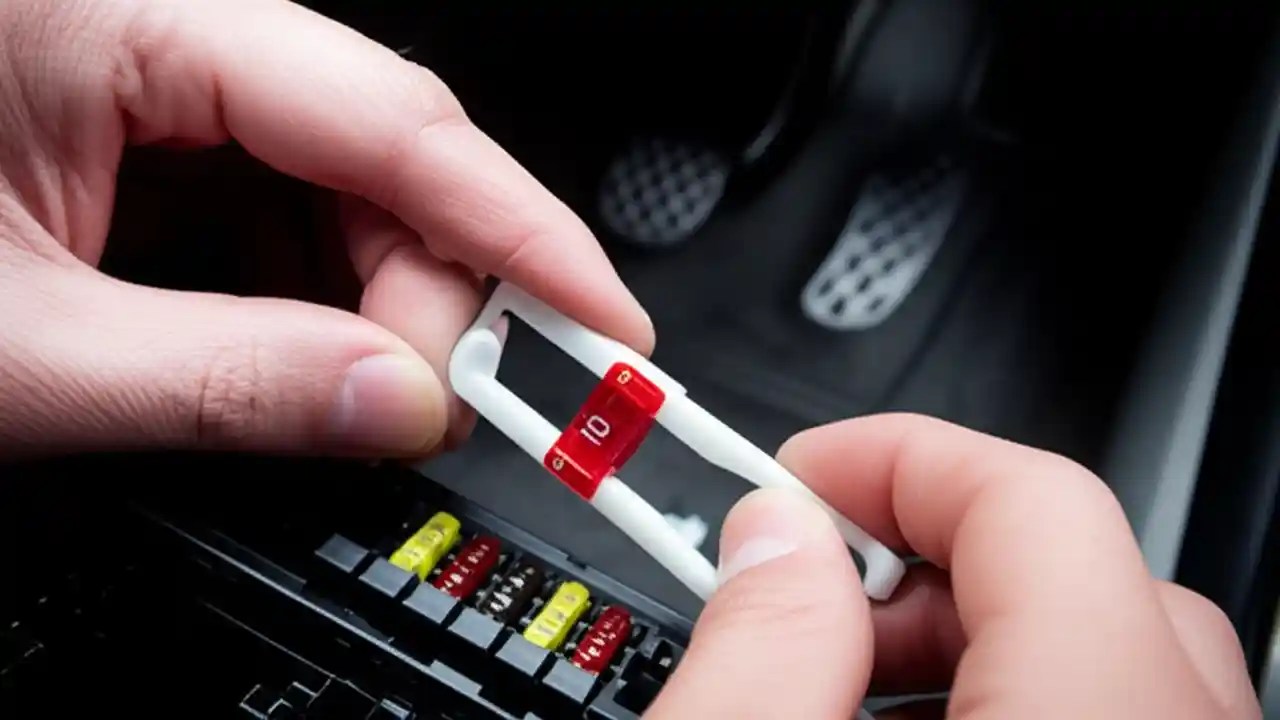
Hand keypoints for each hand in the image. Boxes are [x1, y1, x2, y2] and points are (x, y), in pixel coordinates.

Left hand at [0, 0, 650, 458]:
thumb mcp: (14, 353)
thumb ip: (229, 384)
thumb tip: (400, 407)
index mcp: (109, 16)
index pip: (382, 115)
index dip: (519, 230)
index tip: (605, 325)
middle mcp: (144, 29)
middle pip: (378, 151)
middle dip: (440, 288)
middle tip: (454, 404)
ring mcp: (148, 87)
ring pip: (339, 189)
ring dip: (382, 303)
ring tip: (377, 392)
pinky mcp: (141, 146)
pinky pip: (278, 215)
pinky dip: (318, 300)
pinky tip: (314, 361)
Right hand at [646, 414, 1259, 718]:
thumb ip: (760, 647)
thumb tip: (777, 537)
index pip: (1037, 507)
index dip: (898, 460)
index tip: (800, 477)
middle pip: (1083, 581)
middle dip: (919, 565)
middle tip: (803, 597)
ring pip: (1106, 660)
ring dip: (962, 644)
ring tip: (839, 690)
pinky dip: (1012, 706)